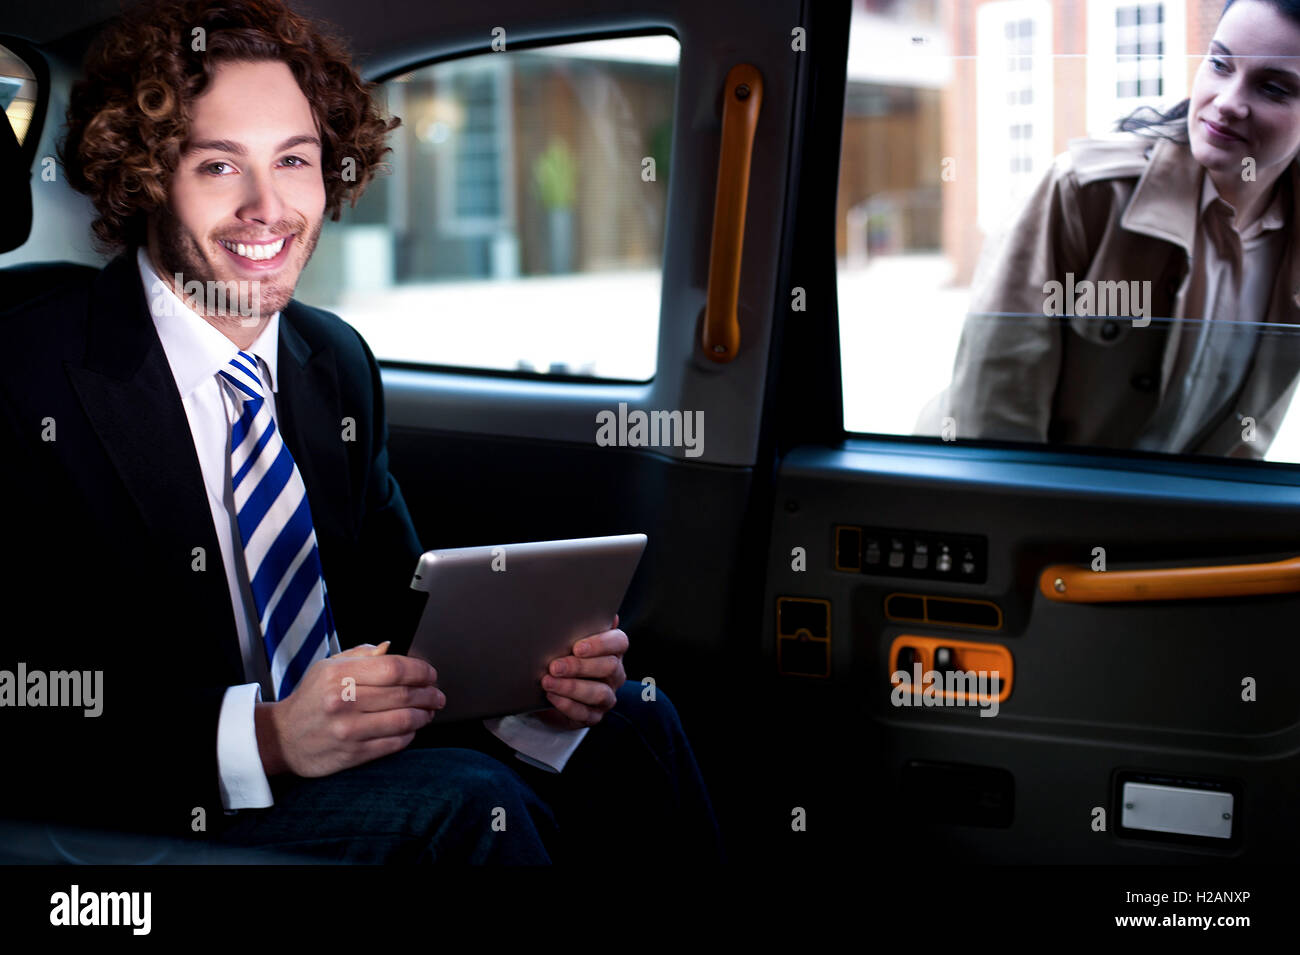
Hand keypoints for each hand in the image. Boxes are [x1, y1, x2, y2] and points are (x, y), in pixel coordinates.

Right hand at [256, 642, 444, 776]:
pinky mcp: (353, 754)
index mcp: (339, 674)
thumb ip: (361, 655)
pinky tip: (412, 728)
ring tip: (429, 711)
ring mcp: (349, 729)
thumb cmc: (311, 699)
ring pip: (404, 720)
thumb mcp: (327, 667)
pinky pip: (395, 743)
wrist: (283, 738)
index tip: (430, 674)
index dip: (420, 670)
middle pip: (404, 694)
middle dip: (429, 693)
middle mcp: (343, 701)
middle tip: (437, 695)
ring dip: (425, 715)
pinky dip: (410, 734)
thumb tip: (391, 648)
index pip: (393, 668)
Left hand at [539, 614, 626, 728]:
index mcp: (613, 650)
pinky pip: (585, 713)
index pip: (619, 642)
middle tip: (555, 666)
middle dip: (580, 666)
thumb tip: (597, 607)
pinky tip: (552, 697)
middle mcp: (614, 673)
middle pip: (608, 667)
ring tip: (548, 682)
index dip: (601, 644)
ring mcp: (607, 696)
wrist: (551, 690)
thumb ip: (581, 625)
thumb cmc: (564, 658)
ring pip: (599, 693)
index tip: (577, 647)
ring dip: (571, 687)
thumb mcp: (569, 640)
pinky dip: (567, 705)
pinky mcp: (594, 716)